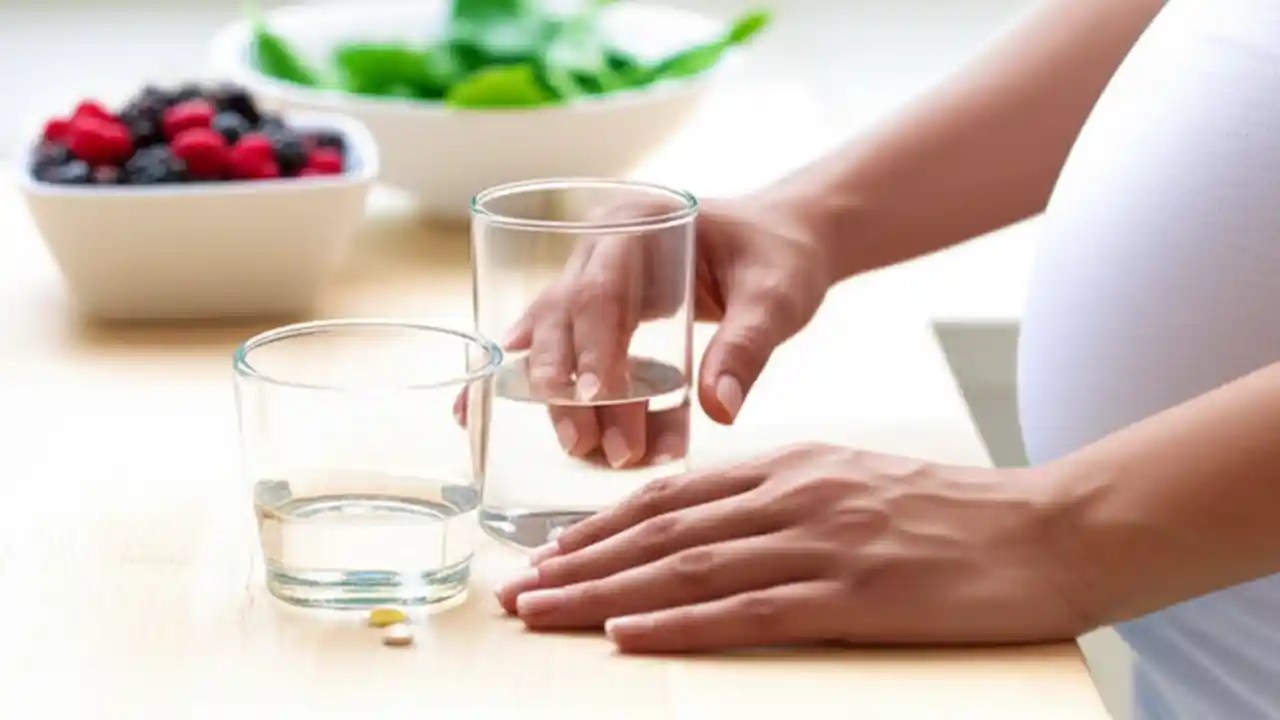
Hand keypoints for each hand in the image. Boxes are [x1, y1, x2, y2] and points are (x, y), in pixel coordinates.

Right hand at [459, 195, 831, 467]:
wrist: (779, 242)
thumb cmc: (780, 259)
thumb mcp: (777, 298)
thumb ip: (748, 348)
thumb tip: (719, 412)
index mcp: (639, 222)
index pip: (601, 289)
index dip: (592, 347)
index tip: (597, 401)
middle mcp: (598, 242)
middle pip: (564, 317)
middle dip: (569, 386)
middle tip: (587, 445)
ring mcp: (586, 274)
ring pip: (552, 336)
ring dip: (554, 394)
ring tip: (573, 448)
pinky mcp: (590, 307)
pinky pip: (551, 343)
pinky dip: (524, 380)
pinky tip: (476, 414)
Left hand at [495, 443, 1088, 652]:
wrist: (1044, 528)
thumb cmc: (948, 512)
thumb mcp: (853, 480)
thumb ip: (782, 493)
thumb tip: (712, 522)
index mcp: (790, 464)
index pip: (673, 494)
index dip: (601, 525)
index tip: (549, 552)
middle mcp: (791, 494)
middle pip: (661, 531)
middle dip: (579, 563)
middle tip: (516, 591)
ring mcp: (819, 542)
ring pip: (686, 568)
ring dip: (603, 594)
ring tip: (543, 614)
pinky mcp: (851, 594)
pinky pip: (746, 612)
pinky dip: (678, 624)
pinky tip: (626, 636)